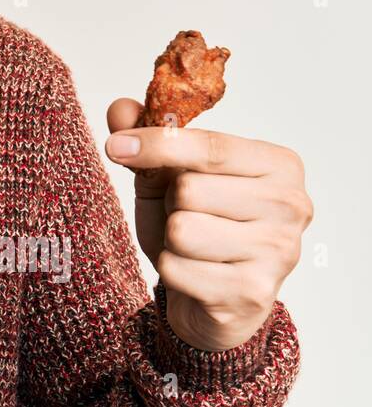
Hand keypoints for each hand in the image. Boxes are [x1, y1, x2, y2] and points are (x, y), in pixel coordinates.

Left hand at [103, 98, 311, 351]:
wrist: (211, 298)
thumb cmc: (197, 225)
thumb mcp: (167, 176)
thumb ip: (146, 138)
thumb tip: (120, 108)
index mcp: (279, 165)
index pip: (210, 146)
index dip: (157, 144)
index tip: (116, 146)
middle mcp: (291, 205)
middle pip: (190, 189)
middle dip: (172, 204)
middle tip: (189, 217)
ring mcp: (279, 252)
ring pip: (181, 230)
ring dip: (170, 240)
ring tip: (193, 247)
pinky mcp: (253, 292)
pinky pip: (176, 269)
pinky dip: (172, 271)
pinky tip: (196, 276)